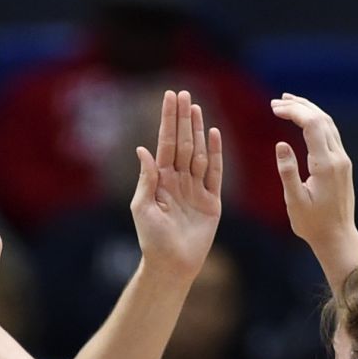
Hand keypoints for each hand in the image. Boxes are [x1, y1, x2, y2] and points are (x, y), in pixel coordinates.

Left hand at [131, 88, 221, 282]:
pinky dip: (215, 154)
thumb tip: (142, 150)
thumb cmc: (152, 240)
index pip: (166, 143)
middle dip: (183, 119)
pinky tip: (213, 134)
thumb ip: (145, 179)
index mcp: (161, 181)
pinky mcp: (211, 201)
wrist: (172, 265)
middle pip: (183, 143)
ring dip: (198, 130)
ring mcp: (196, 189)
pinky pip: (214, 173)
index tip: (169, 97)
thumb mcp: (142, 208)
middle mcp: (179, 181)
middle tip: (183, 94)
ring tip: (196, 108)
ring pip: (198, 153)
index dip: (168, 121)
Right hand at [271, 94, 357, 268]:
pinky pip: (330, 134)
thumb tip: (280, 145)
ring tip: (289, 103)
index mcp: (325, 165)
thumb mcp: (295, 202)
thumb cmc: (313, 225)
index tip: (274, 109)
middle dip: (299, 106)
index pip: (311, 125)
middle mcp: (338, 158)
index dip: (293, 111)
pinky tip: (305, 121)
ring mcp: (342, 159)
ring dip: (309, 110)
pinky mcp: (342, 163)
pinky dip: (316, 122)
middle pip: (321, 118)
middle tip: (277, 102)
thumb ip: (288, 172)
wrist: (337, 237)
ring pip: (328, 123)